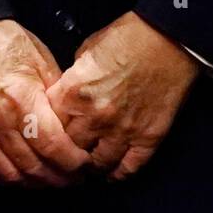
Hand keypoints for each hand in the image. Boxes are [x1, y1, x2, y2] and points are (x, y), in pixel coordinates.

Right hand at [0, 19, 91, 185]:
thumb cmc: (7, 45)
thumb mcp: (43, 63)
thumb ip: (58, 98)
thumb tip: (75, 127)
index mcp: (22, 100)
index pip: (53, 147)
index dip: (74, 163)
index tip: (86, 164)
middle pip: (35, 167)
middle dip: (60, 178)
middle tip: (75, 178)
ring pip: (11, 174)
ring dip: (35, 183)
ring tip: (51, 179)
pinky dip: (5, 179)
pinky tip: (21, 175)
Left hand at [46, 11, 199, 180]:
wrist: (166, 39)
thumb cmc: (124, 41)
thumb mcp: (81, 56)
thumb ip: (68, 83)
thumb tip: (61, 101)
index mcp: (71, 94)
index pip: (46, 128)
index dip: (46, 134)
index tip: (46, 137)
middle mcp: (93, 117)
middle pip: (68, 149)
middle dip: (65, 152)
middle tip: (64, 156)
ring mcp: (122, 129)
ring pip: (97, 164)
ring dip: (91, 166)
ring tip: (87, 166)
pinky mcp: (148, 136)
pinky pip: (129, 167)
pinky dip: (118, 173)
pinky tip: (111, 172)